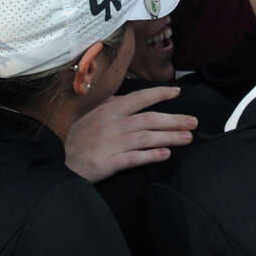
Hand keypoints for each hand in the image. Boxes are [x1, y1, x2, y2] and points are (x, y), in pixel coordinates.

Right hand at [65, 87, 196, 182]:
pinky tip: (165, 154)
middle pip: (150, 119)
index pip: (139, 98)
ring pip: (147, 138)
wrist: (62, 162)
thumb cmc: (78, 139)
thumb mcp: (91, 116)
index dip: (160, 94)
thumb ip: (109, 105)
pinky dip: (152, 155)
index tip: (177, 92)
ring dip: (169, 137)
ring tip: (187, 138)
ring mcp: (112, 143)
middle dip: (174, 120)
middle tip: (193, 122)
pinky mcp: (110, 162)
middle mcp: (113, 124)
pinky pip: (135, 158)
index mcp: (110, 110)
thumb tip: (125, 97)